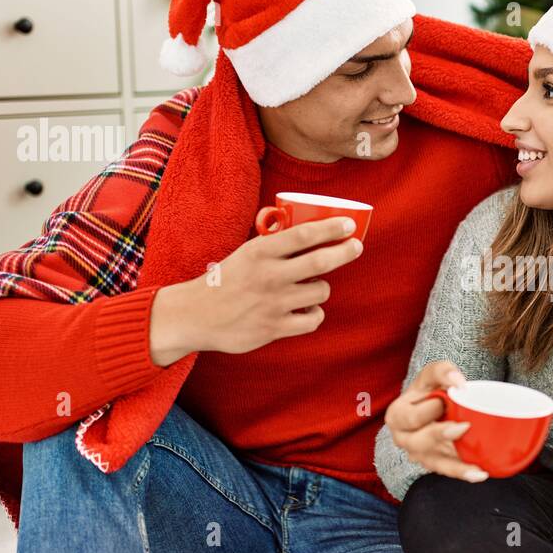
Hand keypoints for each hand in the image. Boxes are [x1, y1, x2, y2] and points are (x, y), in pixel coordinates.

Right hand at [148, 216, 362, 366]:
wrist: (196, 315)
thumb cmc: (226, 280)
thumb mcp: (246, 253)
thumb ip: (275, 245)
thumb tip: (310, 231)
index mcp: (260, 252)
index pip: (303, 235)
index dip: (331, 228)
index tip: (349, 223)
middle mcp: (269, 276)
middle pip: (320, 263)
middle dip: (345, 251)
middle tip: (356, 246)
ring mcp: (273, 304)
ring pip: (320, 292)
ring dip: (321, 288)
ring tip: (310, 287)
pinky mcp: (274, 328)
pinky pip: (313, 320)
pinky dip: (314, 314)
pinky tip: (305, 310)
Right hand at [384, 360, 487, 482]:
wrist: (437, 404)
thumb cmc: (431, 388)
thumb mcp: (432, 374)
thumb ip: (443, 371)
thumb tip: (460, 384)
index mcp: (397, 416)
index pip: (411, 417)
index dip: (429, 410)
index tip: (444, 400)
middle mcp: (404, 439)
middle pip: (419, 443)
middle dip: (441, 435)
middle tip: (464, 426)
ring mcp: (419, 455)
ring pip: (435, 464)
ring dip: (457, 467)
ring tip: (478, 469)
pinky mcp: (435, 464)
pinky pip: (448, 471)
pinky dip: (464, 473)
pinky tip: (480, 474)